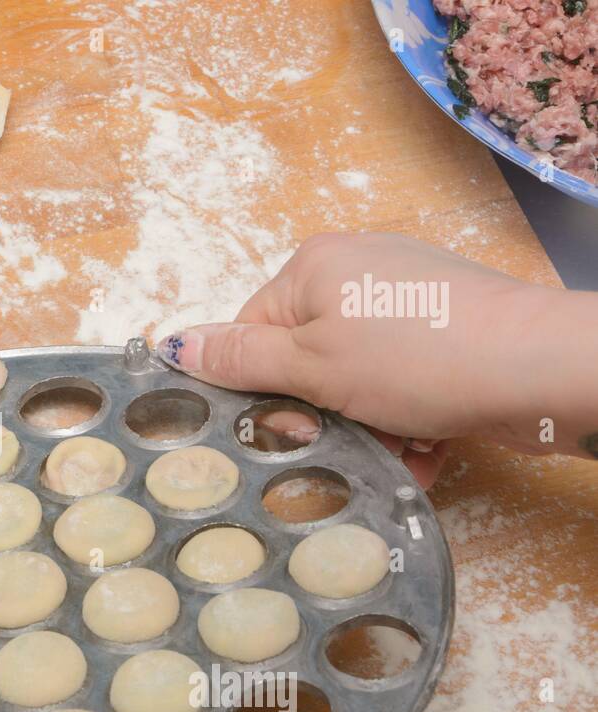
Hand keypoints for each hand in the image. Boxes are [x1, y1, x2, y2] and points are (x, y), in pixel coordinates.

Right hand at [158, 232, 572, 486]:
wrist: (537, 368)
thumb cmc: (416, 357)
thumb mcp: (312, 364)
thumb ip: (241, 359)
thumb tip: (174, 344)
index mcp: (313, 266)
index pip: (252, 334)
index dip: (263, 389)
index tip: (289, 427)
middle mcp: (358, 270)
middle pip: (305, 361)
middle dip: (324, 414)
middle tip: (348, 438)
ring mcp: (406, 298)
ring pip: (354, 382)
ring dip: (369, 428)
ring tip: (400, 446)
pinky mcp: (445, 329)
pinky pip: (400, 383)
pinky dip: (406, 419)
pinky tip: (426, 442)